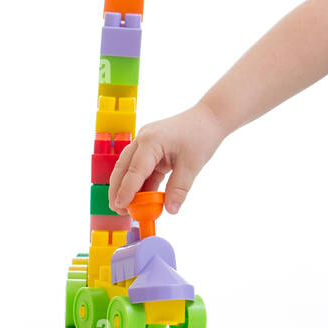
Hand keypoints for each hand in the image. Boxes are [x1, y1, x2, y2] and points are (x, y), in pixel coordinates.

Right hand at [108, 101, 226, 215]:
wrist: (210, 117)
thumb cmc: (202, 135)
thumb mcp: (192, 165)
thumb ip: (179, 188)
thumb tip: (171, 210)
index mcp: (151, 141)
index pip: (134, 170)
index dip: (126, 190)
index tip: (120, 206)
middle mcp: (143, 140)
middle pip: (123, 168)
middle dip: (118, 189)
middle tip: (118, 210)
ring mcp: (145, 143)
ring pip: (130, 168)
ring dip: (128, 187)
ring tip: (127, 208)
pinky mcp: (151, 148)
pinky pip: (141, 168)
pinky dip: (140, 182)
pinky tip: (141, 198)